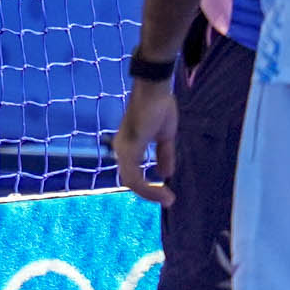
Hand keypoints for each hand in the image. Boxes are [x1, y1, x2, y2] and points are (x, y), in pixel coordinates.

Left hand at [110, 64, 180, 203]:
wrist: (156, 89)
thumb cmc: (159, 107)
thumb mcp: (165, 137)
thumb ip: (164, 155)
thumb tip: (165, 174)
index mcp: (129, 146)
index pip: (133, 174)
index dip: (149, 187)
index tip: (167, 195)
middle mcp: (122, 149)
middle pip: (131, 180)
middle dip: (150, 193)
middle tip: (168, 199)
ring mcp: (124, 148)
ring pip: (131, 181)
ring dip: (150, 193)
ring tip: (168, 198)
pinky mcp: (129, 147)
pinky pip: (134, 175)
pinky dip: (148, 186)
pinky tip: (163, 190)